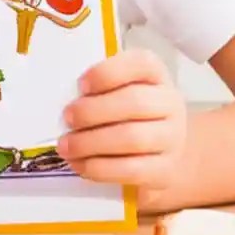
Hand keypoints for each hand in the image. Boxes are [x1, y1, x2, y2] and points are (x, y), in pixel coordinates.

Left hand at [57, 49, 186, 192]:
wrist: (160, 152)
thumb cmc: (128, 115)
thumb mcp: (117, 92)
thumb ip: (96, 89)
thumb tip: (62, 99)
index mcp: (155, 75)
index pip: (141, 63)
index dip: (108, 72)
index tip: (80, 85)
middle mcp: (170, 103)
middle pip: (134, 102)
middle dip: (93, 111)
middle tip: (67, 118)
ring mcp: (172, 138)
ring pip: (133, 138)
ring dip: (91, 143)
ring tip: (66, 146)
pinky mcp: (165, 170)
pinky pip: (132, 170)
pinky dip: (101, 168)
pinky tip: (81, 165)